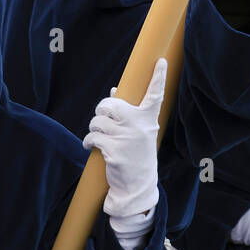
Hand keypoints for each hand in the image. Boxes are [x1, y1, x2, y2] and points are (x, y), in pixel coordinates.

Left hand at [85, 59, 165, 241]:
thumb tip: (112, 91)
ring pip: (98, 122)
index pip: (155, 95)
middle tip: (102, 120)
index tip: (161, 62)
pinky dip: (89, 141)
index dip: (158, 78)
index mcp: (148, 121)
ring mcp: (127, 139)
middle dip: (101, 111)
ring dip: (94, 129)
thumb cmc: (136, 156)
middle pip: (110, 106)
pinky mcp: (114, 151)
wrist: (137, 187)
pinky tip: (91, 146)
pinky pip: (93, 137)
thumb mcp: (138, 134)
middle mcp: (139, 127)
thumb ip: (127, 113)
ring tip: (97, 137)